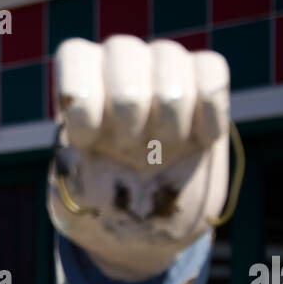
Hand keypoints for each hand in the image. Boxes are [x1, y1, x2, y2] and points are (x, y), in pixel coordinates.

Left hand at [48, 36, 229, 281]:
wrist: (144, 233)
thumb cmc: (101, 211)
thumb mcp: (73, 206)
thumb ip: (69, 177)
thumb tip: (81, 149)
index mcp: (78, 90)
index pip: (74, 54)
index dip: (83, 99)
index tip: (88, 142)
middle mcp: (119, 69)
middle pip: (122, 49)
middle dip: (127, 109)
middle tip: (130, 149)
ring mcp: (164, 72)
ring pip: (169, 57)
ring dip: (167, 115)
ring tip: (164, 149)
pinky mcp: (206, 87)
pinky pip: (213, 71)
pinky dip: (209, 113)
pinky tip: (199, 143)